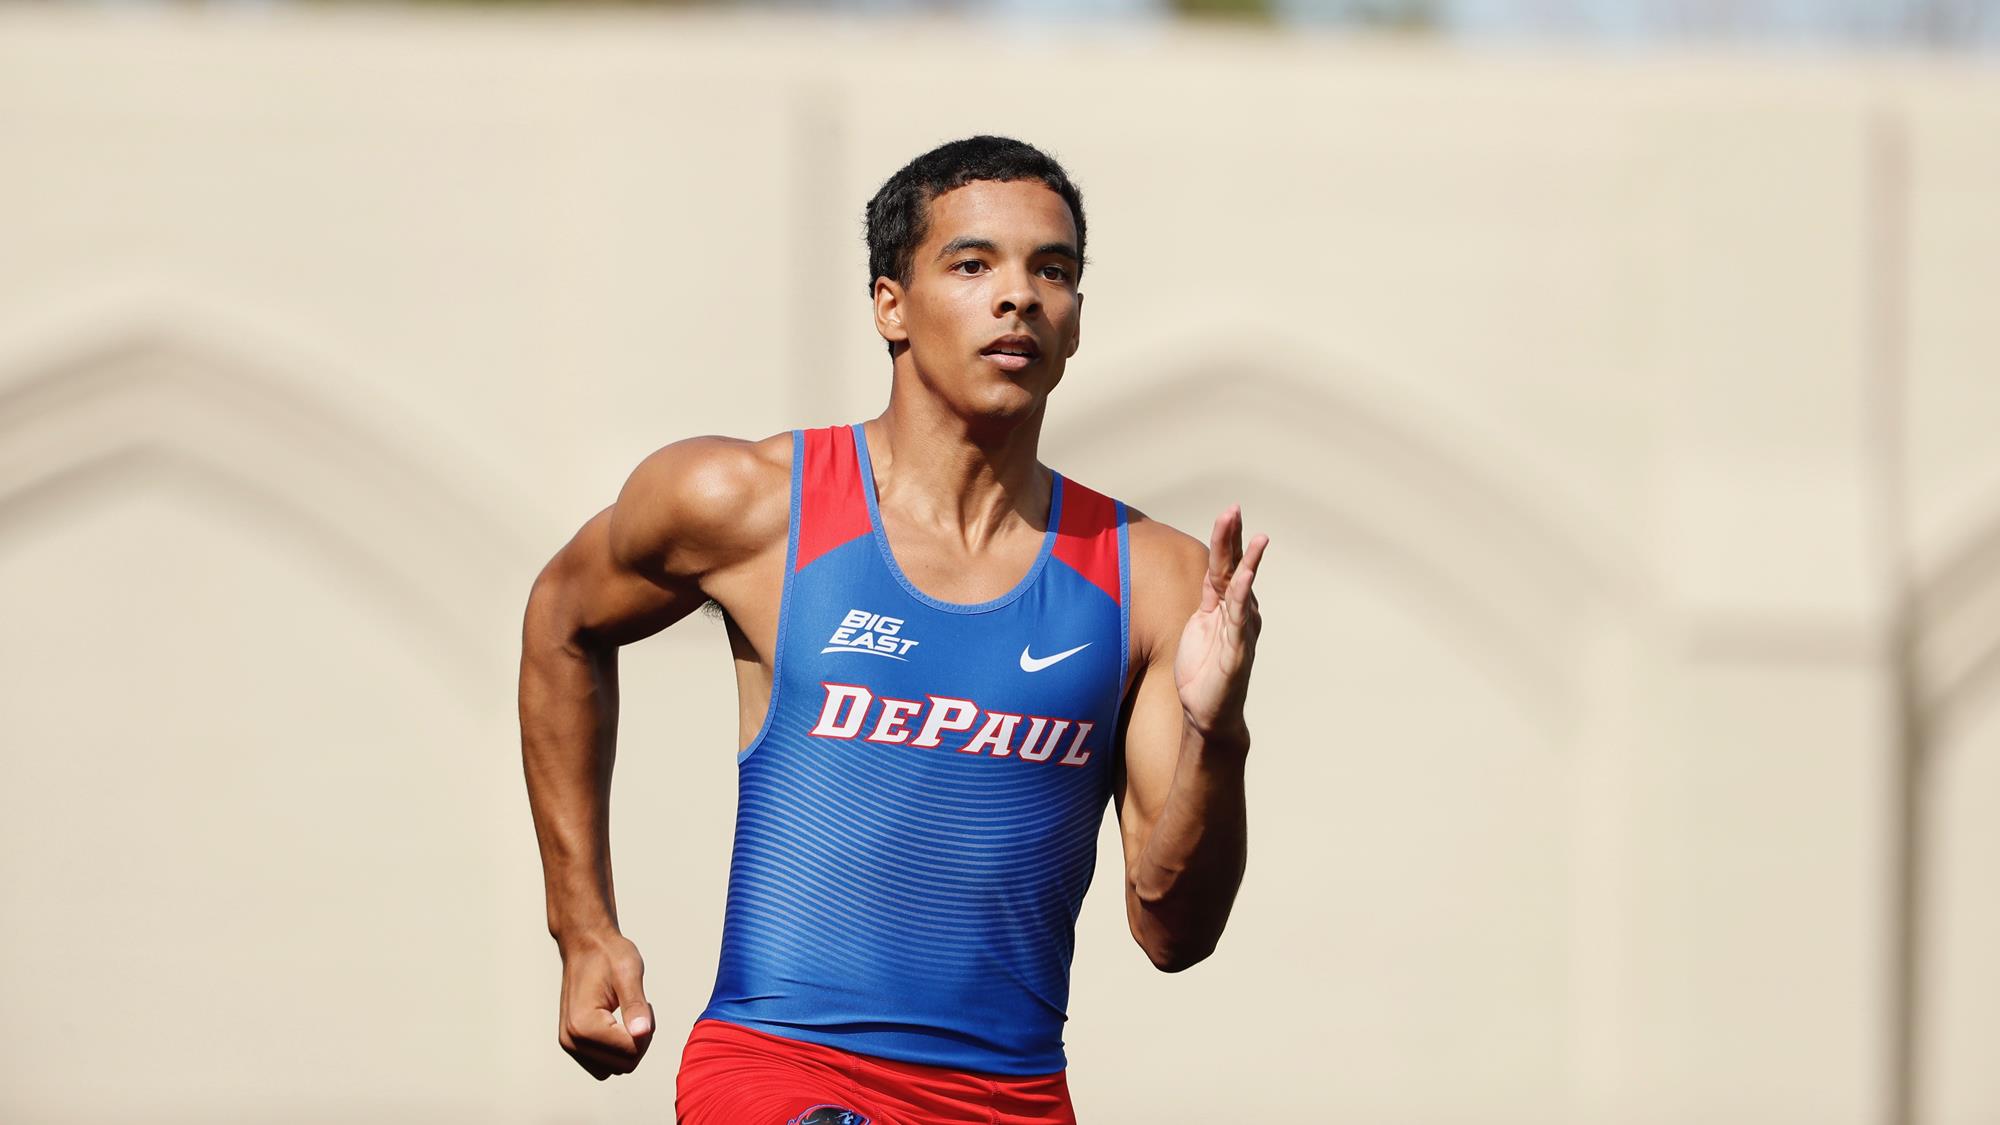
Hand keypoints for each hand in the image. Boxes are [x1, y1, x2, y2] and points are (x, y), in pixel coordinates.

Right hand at [555, 929, 655, 1079]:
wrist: (585, 945)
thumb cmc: (607, 955)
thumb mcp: (628, 973)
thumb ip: (635, 1005)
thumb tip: (642, 1033)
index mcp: (583, 1025)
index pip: (631, 1052)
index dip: (647, 1031)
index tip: (644, 1005)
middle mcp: (571, 1040)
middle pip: (624, 1065)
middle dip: (639, 1040)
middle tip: (639, 1009)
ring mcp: (569, 1044)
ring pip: (615, 1068)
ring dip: (629, 1047)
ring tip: (627, 1014)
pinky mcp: (573, 1044)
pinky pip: (604, 1063)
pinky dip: (617, 1049)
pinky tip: (618, 1022)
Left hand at [1175, 504, 1266, 746]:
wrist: (1206, 713)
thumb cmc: (1202, 672)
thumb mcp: (1197, 628)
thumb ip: (1205, 602)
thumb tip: (1207, 579)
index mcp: (1222, 606)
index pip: (1223, 566)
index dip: (1226, 539)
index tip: (1230, 512)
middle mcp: (1236, 614)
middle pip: (1234, 569)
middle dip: (1234, 539)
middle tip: (1235, 509)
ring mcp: (1239, 630)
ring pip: (1242, 589)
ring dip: (1248, 562)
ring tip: (1256, 537)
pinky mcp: (1238, 649)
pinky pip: (1240, 617)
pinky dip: (1243, 595)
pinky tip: (1246, 576)